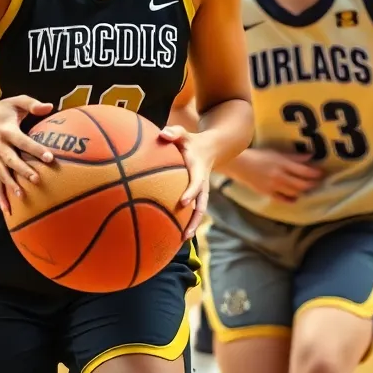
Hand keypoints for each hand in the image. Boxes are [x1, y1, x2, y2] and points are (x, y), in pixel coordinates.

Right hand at [0, 96, 53, 214]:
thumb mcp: (14, 102)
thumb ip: (32, 104)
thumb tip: (50, 106)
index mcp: (7, 130)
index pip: (23, 141)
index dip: (36, 149)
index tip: (50, 157)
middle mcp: (0, 146)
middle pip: (12, 160)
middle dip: (23, 170)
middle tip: (37, 179)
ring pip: (2, 173)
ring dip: (11, 185)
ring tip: (22, 196)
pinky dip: (0, 195)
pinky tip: (7, 209)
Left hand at [158, 125, 216, 240]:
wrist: (210, 149)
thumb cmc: (190, 142)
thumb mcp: (184, 134)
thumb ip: (174, 132)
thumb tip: (162, 134)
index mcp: (198, 171)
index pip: (197, 183)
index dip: (191, 192)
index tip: (182, 202)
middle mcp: (202, 184)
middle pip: (201, 205)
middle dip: (194, 220)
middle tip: (185, 234)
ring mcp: (201, 192)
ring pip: (199, 212)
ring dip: (192, 226)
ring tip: (182, 240)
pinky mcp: (197, 196)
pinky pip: (194, 211)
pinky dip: (187, 222)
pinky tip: (175, 234)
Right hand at [231, 147, 323, 202]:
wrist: (239, 164)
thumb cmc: (258, 155)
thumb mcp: (276, 153)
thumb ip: (293, 157)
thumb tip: (310, 157)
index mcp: (282, 164)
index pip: (304, 171)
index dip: (315, 173)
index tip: (322, 172)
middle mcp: (280, 176)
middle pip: (301, 184)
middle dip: (312, 183)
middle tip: (318, 182)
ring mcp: (274, 186)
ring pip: (294, 192)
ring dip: (303, 191)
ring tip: (307, 188)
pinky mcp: (267, 193)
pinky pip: (282, 199)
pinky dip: (291, 199)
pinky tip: (295, 198)